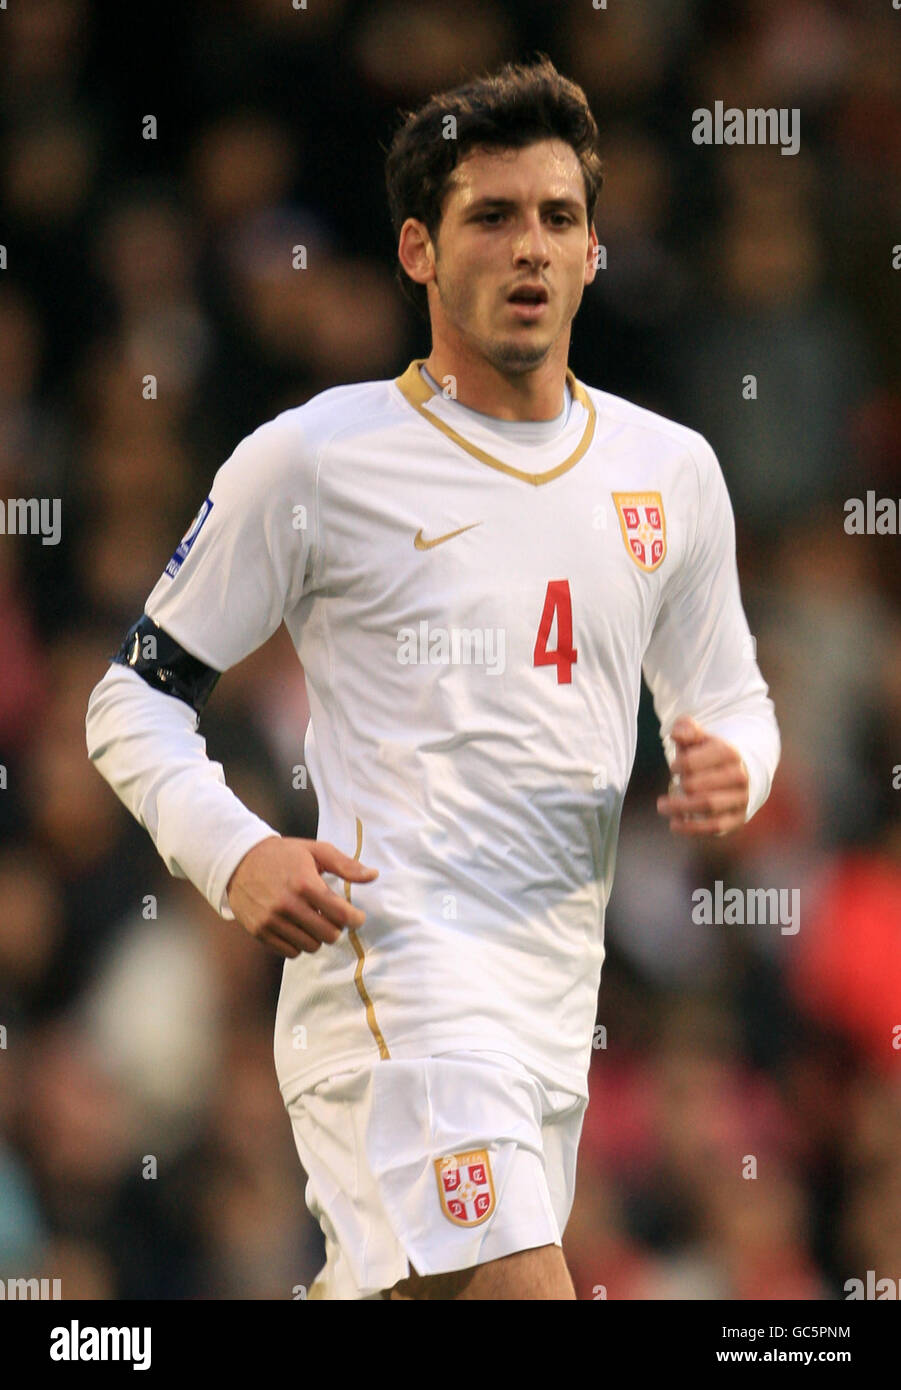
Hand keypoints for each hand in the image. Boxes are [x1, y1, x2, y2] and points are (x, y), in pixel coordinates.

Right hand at [226, 835, 378, 957]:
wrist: (239, 860)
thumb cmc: (283, 855)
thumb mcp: (316, 851)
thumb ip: (346, 865)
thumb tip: (374, 876)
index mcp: (304, 883)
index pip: (341, 915)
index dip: (355, 919)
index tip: (357, 917)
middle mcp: (287, 904)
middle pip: (328, 935)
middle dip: (336, 928)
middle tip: (333, 918)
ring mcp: (271, 920)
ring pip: (310, 947)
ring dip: (317, 937)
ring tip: (314, 921)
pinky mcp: (259, 931)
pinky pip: (290, 952)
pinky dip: (298, 944)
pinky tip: (298, 928)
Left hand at [655, 716, 748, 837]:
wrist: (740, 773)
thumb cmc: (710, 755)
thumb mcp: (699, 738)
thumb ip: (686, 730)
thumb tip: (677, 733)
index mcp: (729, 753)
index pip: (694, 762)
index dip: (678, 766)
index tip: (674, 767)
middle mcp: (739, 776)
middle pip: (698, 785)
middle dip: (679, 787)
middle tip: (671, 785)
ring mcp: (740, 799)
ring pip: (707, 805)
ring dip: (679, 808)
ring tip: (662, 806)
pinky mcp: (737, 819)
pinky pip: (714, 826)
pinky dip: (691, 827)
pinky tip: (674, 824)